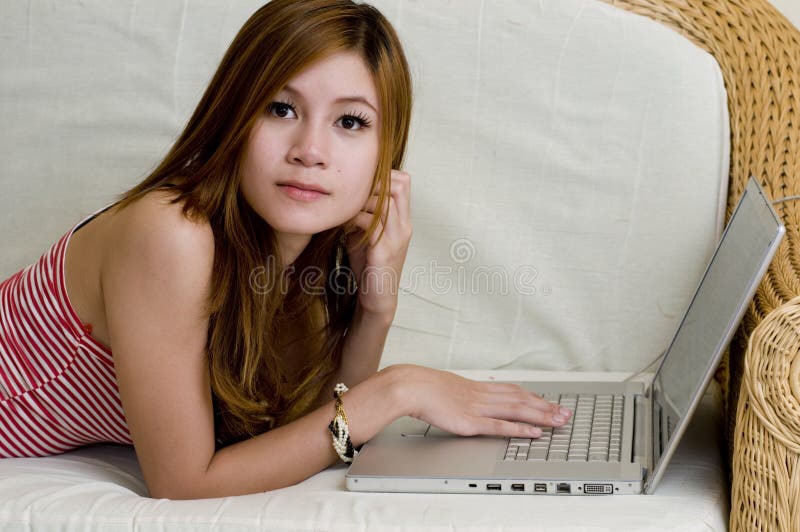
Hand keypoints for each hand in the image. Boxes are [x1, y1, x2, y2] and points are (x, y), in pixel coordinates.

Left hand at [344, 170, 411, 318]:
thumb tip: (345, 197)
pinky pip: (371, 223)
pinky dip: (355, 218)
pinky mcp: (383, 251)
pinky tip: (344, 224)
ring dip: (362, 201)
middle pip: (398, 186)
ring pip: (385, 202)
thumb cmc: (370, 266)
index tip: (361, 185)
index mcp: (403, 221)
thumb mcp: (367, 235)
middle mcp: (404, 227)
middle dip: (373, 184)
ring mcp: (396, 238)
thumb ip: (363, 215)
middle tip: (353, 194)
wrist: (377, 298)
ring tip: (346, 209)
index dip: (383, 176)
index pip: (404, 181)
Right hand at [400, 365, 571, 437]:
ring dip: (540, 416)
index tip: (548, 401)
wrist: (411, 386)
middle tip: (565, 412)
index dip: (533, 396)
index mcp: (477, 387)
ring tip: (558, 422)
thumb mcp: (445, 388)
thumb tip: (459, 398)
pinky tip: (534, 433)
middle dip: (545, 406)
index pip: (513, 391)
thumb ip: (458, 394)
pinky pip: (501, 426)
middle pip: (521, 399)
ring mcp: (478, 408)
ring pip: (517, 411)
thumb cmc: (422, 388)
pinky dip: (520, 430)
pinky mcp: (471, 422)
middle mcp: (482, 395)